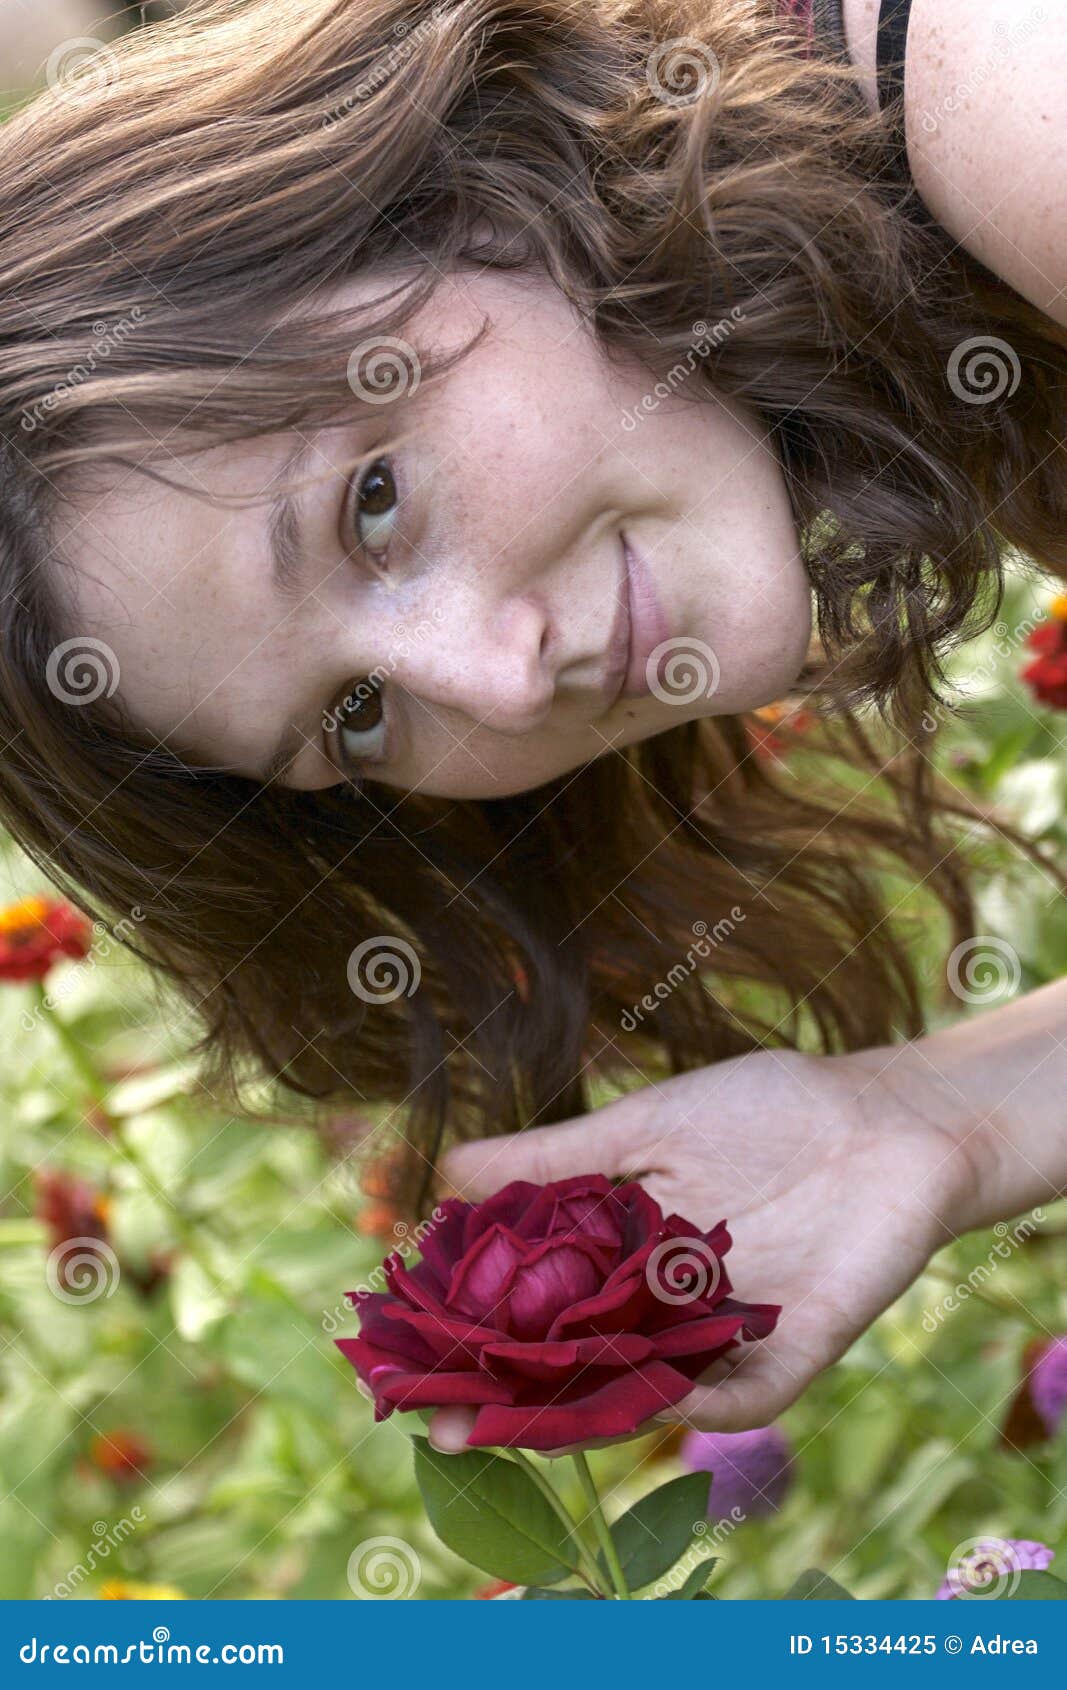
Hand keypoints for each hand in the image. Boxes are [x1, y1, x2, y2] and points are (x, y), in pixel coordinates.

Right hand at [426, 1045, 981, 1452]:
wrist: (884, 1116)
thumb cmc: (766, 1111)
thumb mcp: (648, 1125)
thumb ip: (558, 1158)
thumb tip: (446, 1168)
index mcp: (622, 1256)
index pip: (534, 1307)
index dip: (474, 1336)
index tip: (407, 1360)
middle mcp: (663, 1308)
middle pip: (575, 1365)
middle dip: (510, 1400)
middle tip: (442, 1427)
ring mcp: (725, 1336)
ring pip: (645, 1390)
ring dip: (586, 1415)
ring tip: (521, 1430)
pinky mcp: (792, 1350)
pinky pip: (743, 1395)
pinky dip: (703, 1404)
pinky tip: (658, 1401)